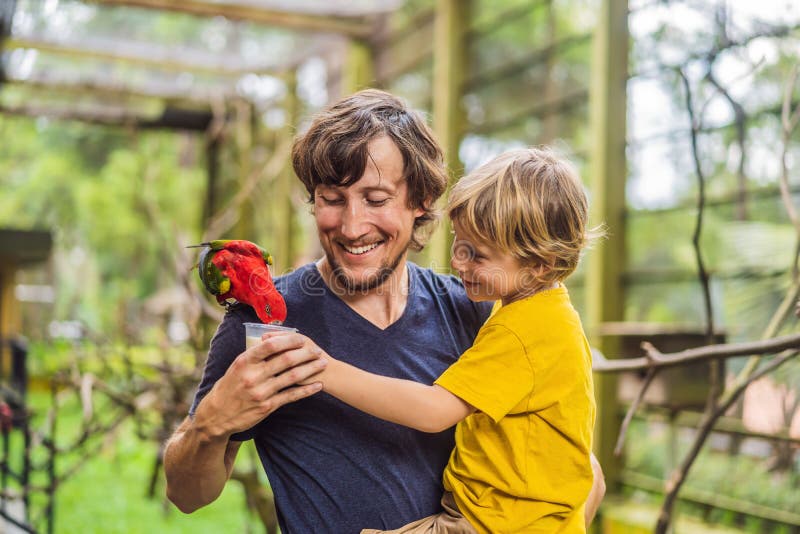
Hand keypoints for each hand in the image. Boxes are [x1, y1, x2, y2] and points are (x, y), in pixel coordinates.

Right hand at [193, 332, 326, 439]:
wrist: (216, 416)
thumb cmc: (229, 387)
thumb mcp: (236, 367)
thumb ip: (254, 355)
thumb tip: (273, 339)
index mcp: (244, 361)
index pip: (271, 345)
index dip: (289, 340)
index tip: (302, 338)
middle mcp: (253, 376)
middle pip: (286, 360)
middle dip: (305, 353)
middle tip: (317, 350)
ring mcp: (261, 392)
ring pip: (292, 377)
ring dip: (311, 369)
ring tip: (322, 363)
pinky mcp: (267, 406)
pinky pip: (291, 396)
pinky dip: (307, 390)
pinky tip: (318, 385)